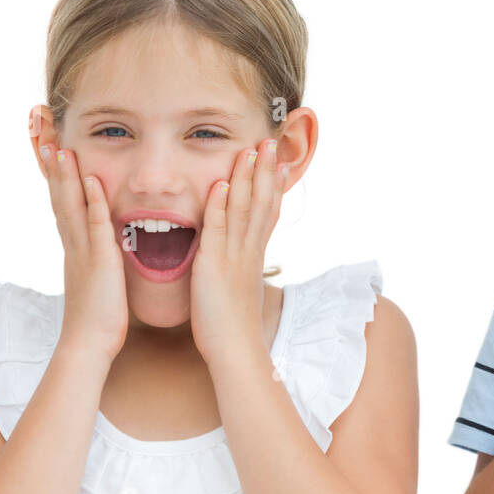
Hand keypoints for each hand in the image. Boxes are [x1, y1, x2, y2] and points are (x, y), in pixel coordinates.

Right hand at [32, 105, 128, 362]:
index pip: (59, 193)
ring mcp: (83, 250)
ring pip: (69, 203)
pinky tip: (90, 179)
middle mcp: (73, 241)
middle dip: (46, 152)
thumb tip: (101, 235)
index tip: (44, 131)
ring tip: (55, 139)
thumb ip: (97, 250)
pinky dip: (92, 202)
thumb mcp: (96, 273)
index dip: (50, 162)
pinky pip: (95, 228)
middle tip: (36, 117)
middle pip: (55, 188)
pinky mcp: (99, 263)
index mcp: (74, 241)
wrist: (89, 346)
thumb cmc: (99, 314)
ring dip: (62, 171)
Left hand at [190, 137, 285, 363]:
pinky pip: (217, 230)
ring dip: (247, 178)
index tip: (279, 161)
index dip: (273, 185)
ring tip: (252, 150)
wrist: (236, 351)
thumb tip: (240, 264)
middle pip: (262, 203)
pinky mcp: (214, 266)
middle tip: (271, 141)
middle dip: (266, 171)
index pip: (268, 212)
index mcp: (254, 256)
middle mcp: (248, 251)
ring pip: (243, 209)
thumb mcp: (240, 291)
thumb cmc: (233, 329)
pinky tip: (221, 183)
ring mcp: (233, 257)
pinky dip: (219, 205)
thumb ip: (239, 270)